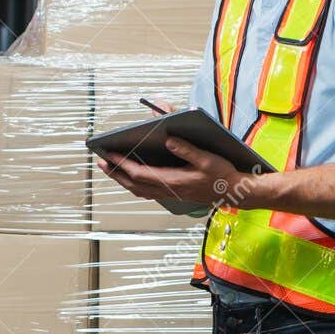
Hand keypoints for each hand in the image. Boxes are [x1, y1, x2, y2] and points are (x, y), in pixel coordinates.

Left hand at [96, 137, 249, 207]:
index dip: (122, 164)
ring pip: (139, 189)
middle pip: (134, 184)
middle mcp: (169, 190)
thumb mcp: (207, 158)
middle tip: (101, 162)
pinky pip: (147, 191)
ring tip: (111, 168)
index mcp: (174, 181)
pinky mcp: (173, 193)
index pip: (140, 173)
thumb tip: (169, 139)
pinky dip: (134, 184)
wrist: (234, 192)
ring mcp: (170, 193)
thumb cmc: (222, 175)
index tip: (109, 155)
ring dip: (122, 179)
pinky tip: (131, 176)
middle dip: (116, 173)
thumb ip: (187, 149)